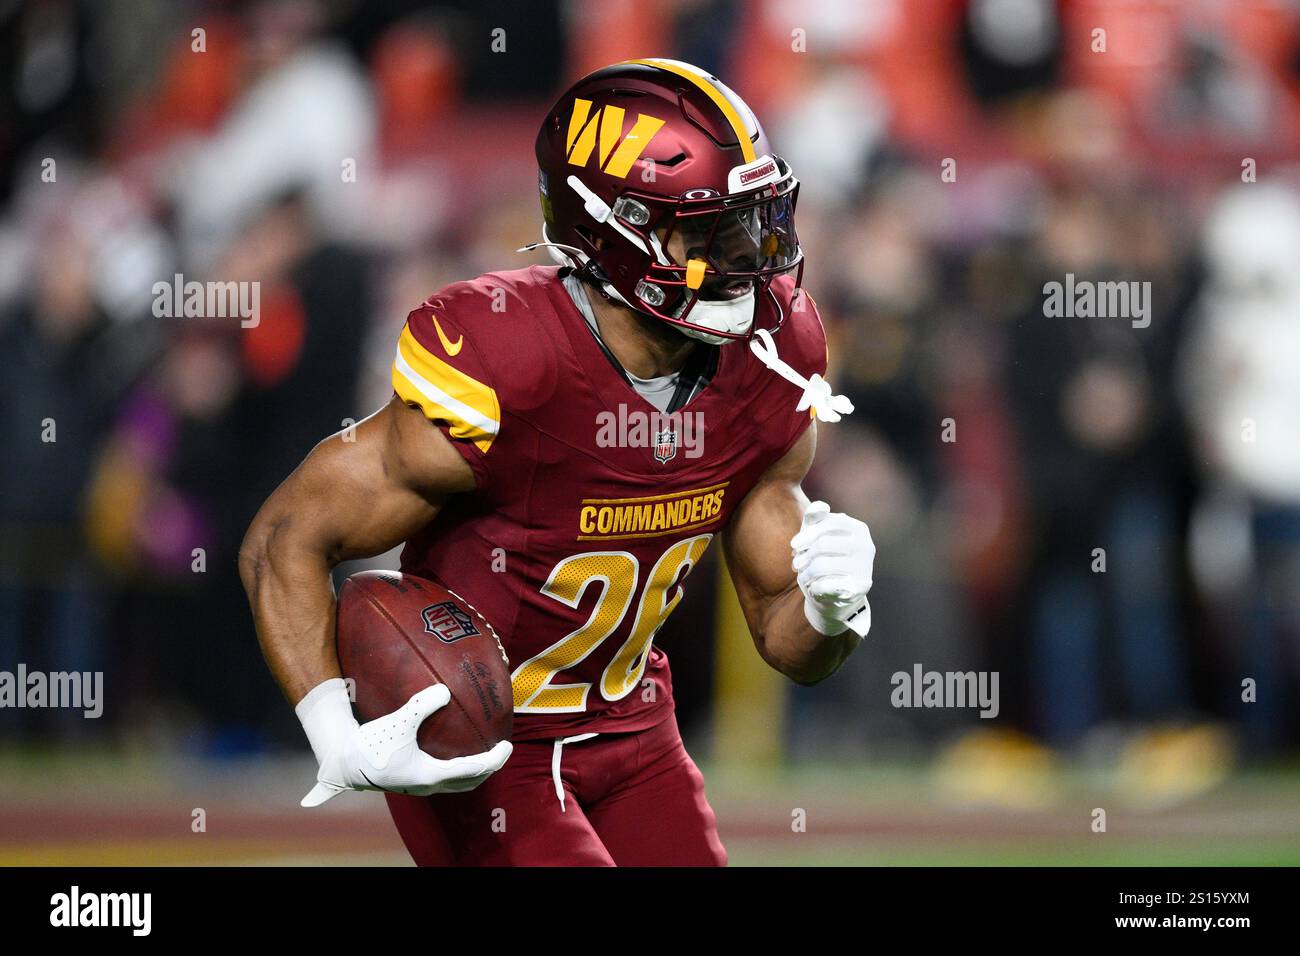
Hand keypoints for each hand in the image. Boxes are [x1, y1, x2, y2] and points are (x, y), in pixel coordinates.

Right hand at [296, 679, 511, 806]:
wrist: (341, 763)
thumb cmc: (370, 745)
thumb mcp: (398, 722)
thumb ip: (422, 705)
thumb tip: (445, 690)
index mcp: (430, 776)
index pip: (473, 770)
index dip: (494, 759)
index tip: (507, 746)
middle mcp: (427, 785)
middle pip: (468, 782)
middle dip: (488, 769)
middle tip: (500, 751)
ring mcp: (418, 785)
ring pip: (455, 783)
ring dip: (472, 771)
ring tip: (481, 752)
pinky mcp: (408, 779)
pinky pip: (441, 776)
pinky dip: (455, 766)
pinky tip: (448, 748)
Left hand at [790, 501, 874, 636]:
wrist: (836, 595)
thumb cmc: (824, 558)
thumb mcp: (817, 535)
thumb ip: (815, 517)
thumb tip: (820, 507)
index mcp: (859, 529)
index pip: (830, 522)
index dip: (807, 533)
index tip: (793, 545)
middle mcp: (866, 547)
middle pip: (823, 544)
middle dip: (804, 555)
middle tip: (796, 564)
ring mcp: (864, 568)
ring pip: (821, 566)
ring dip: (806, 572)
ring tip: (803, 575)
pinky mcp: (857, 590)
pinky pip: (825, 585)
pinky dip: (813, 586)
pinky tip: (813, 587)